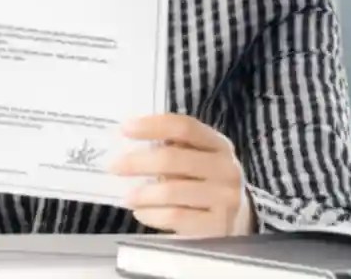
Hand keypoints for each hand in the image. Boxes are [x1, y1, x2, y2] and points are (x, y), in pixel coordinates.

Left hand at [111, 114, 248, 236]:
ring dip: (141, 193)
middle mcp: (226, 169)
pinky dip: (151, 214)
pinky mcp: (217, 225)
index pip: (185, 127)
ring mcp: (224, 198)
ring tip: (126, 197)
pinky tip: (141, 212)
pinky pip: (175, 217)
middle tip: (114, 166)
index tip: (125, 128)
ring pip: (171, 191)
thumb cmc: (205, 182)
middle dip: (137, 162)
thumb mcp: (198, 159)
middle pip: (173, 158)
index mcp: (219, 145)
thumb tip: (126, 145)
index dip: (153, 125)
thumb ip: (172, 148)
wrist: (237, 220)